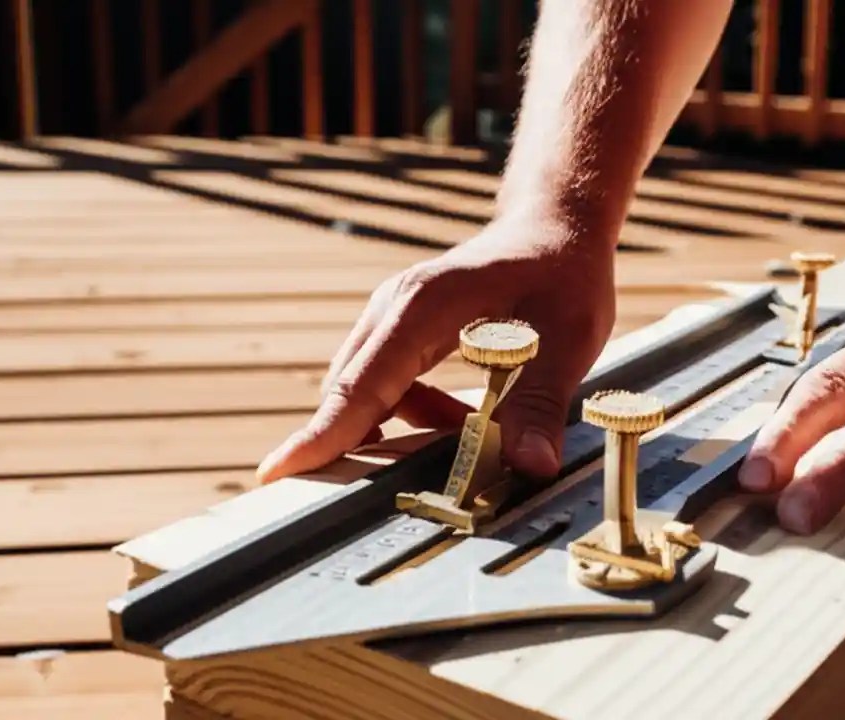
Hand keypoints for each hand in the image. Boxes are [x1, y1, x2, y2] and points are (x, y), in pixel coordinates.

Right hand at [256, 216, 616, 483]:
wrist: (556, 229)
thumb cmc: (563, 274)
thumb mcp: (568, 341)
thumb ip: (541, 404)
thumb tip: (533, 466)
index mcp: (421, 307)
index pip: (360, 385)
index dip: (322, 435)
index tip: (277, 473)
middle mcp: (393, 309)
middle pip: (349, 391)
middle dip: (343, 446)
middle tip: (345, 501)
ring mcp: (393, 317)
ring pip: (368, 391)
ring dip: (401, 429)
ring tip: (463, 436)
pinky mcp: (404, 329)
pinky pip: (389, 385)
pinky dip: (417, 413)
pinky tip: (464, 418)